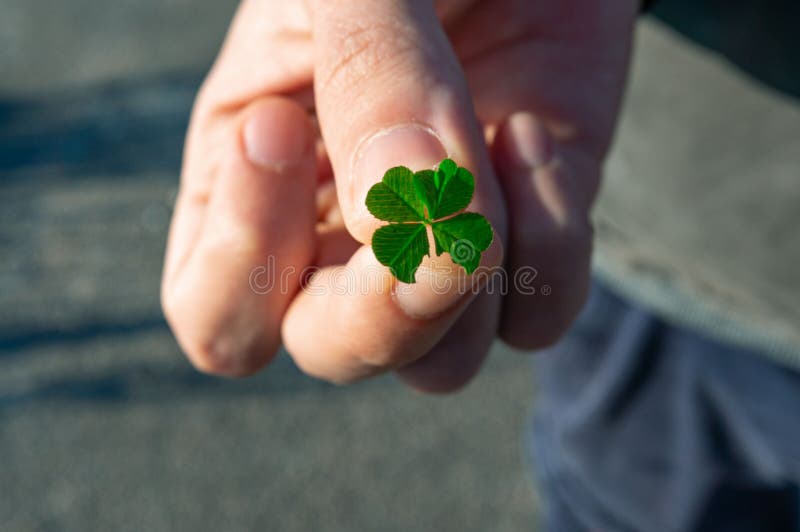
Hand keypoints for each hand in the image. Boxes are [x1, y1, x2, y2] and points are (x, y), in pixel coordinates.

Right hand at [161, 0, 637, 391]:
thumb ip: (365, 78)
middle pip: (334, 353)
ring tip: (493, 134)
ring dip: (476, 278)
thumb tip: (402, 212)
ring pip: (442, 364)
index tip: (284, 125)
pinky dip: (553, 247)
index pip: (216, 312)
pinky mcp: (529, 235)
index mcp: (254, 185)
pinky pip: (538, 318)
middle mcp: (341, 236)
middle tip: (428, 208)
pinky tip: (533, 135)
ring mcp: (440, 247)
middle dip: (383, 312)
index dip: (247, 261)